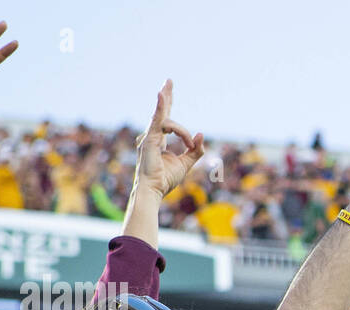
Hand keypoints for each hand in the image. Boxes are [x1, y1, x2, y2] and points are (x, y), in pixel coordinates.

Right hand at [134, 79, 204, 197]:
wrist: (154, 190)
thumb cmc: (165, 180)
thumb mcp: (186, 163)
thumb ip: (195, 150)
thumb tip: (201, 134)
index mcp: (158, 140)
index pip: (164, 119)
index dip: (168, 105)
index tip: (169, 91)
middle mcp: (151, 135)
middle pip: (160, 111)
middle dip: (166, 96)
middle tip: (170, 80)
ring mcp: (148, 136)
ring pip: (169, 122)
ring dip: (184, 133)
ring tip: (189, 145)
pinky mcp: (149, 139)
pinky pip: (158, 121)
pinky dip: (160, 108)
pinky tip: (161, 94)